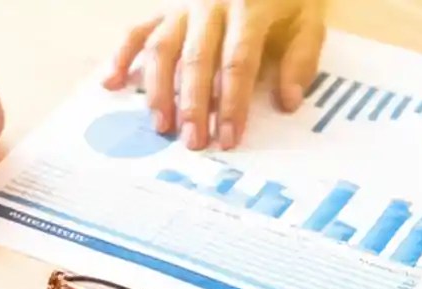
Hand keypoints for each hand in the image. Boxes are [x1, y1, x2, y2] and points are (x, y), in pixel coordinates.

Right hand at [104, 0, 326, 149]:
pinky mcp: (165, 7)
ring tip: (161, 126)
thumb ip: (301, 59)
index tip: (229, 138)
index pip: (237, 63)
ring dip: (159, 90)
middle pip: (196, 60)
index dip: (233, 104)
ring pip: (162, 48)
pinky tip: (112, 84)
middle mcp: (210, 5)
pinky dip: (122, 56)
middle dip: (193, 106)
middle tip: (192, 142)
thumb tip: (288, 101)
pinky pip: (138, 31)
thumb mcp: (309, 18)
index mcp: (248, 8)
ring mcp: (182, 5)